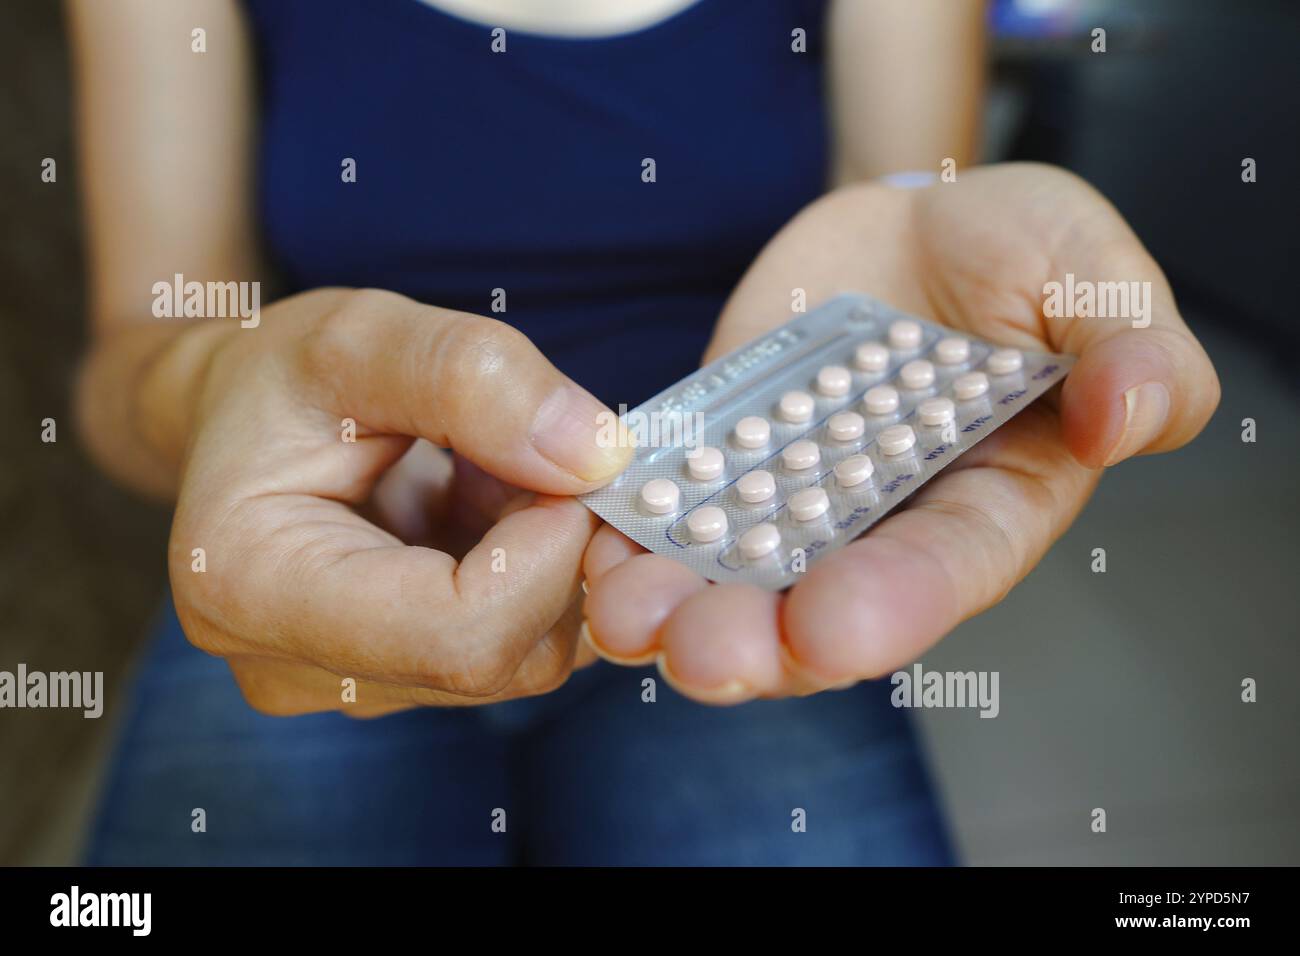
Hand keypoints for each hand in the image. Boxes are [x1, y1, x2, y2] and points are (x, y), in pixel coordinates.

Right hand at [169, 288, 629, 715]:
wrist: (234, 423)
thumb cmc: (278, 379)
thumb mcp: (358, 335)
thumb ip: (470, 377)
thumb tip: (597, 457)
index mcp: (252, 590)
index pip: (463, 638)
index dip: (548, 552)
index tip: (565, 462)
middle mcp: (297, 669)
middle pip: (508, 657)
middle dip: (555, 545)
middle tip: (529, 446)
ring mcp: (353, 687)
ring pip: (528, 653)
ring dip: (544, 551)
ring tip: (482, 468)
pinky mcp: (401, 682)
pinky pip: (520, 643)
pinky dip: (533, 568)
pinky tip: (482, 506)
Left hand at [581, 163, 1219, 702]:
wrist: (914, 221)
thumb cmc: (1019, 253)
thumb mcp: (1093, 277)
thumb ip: (1131, 347)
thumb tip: (1131, 413)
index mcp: (988, 502)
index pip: (945, 571)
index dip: (891, 607)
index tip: (830, 630)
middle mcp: (882, 523)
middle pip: (820, 604)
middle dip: (759, 638)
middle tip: (702, 653)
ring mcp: (794, 496)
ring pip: (732, 574)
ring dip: (675, 604)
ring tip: (625, 613)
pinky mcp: (724, 456)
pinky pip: (673, 505)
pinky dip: (630, 529)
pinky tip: (589, 543)